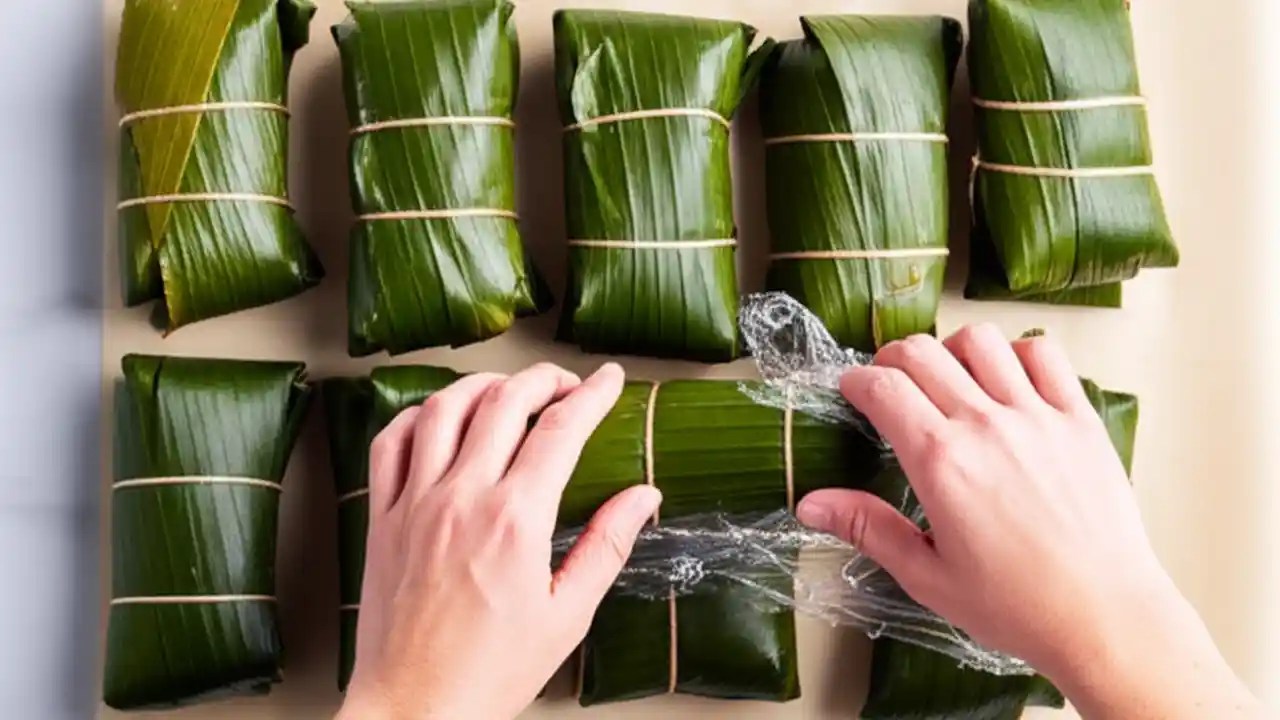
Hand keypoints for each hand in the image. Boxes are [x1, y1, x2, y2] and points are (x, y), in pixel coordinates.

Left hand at [337, 363, 662, 719]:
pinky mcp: (382, 517)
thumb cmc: (490, 673)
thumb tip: (642, 496)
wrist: (415, 709)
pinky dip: (416, 415)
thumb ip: (607, 546)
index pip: (561, 430)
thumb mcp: (568, 615)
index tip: (611, 379)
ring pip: (443, 408)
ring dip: (481, 384)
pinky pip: (389, 443)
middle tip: (567, 383)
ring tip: (508, 388)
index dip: (592, 394)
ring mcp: (414, 504)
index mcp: (514, 521)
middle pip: (504, 402)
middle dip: (544, 379)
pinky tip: (438, 417)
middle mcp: (461, 499)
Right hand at [796, 326, 1264, 718]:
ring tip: (949, 376)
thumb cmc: (1015, 606)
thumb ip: (867, 528)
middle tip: (889, 382)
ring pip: (980, 340)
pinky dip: (1017, 354)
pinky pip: (1045, 355)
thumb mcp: (926, 575)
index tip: (851, 391)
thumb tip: (809, 503)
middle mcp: (985, 425)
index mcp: (940, 462)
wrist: (1105, 617)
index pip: (882, 387)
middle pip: (922, 352)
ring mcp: (1037, 416)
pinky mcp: (1078, 419)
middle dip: (892, 358)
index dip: (856, 381)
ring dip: (951, 348)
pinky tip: (1007, 381)